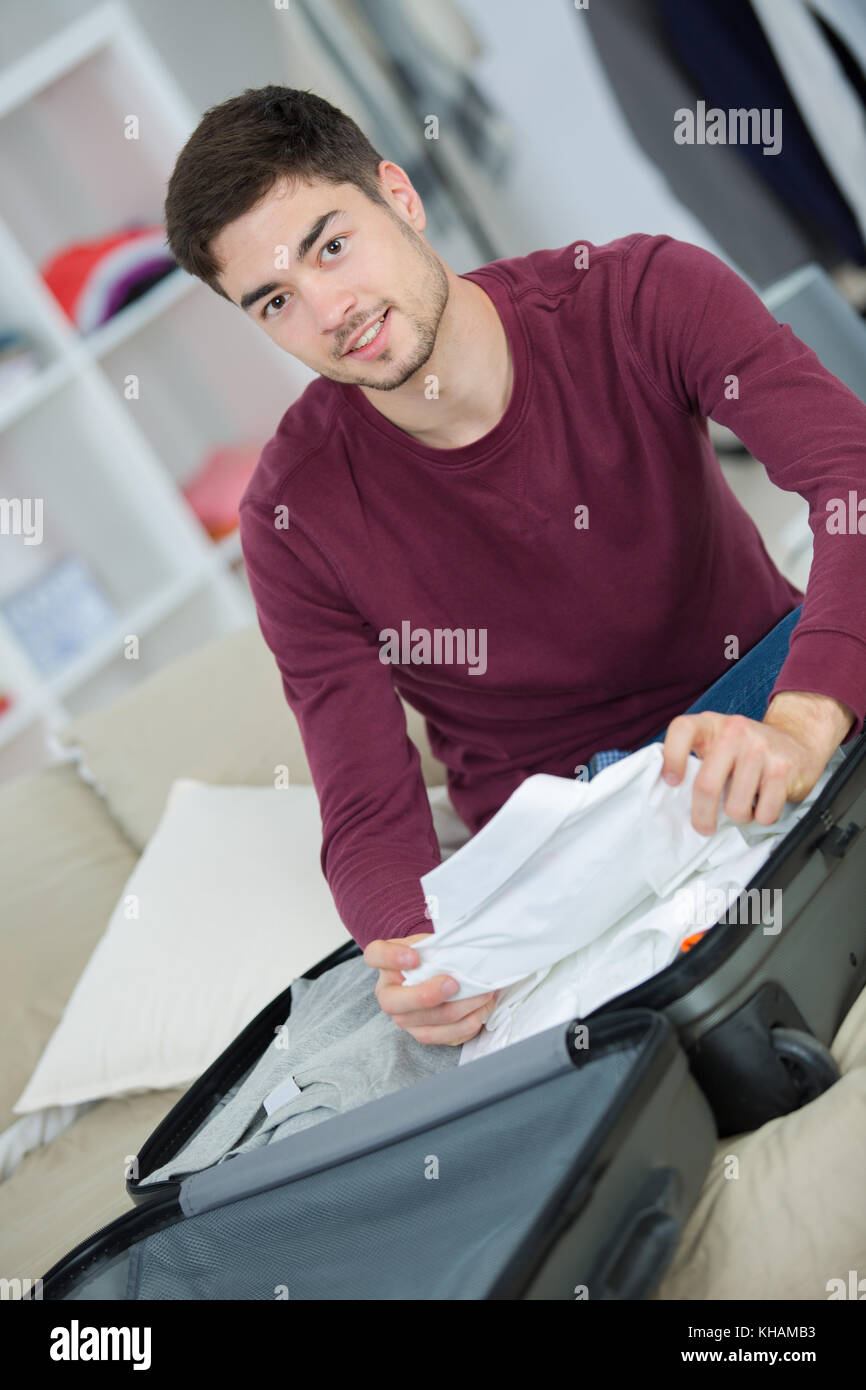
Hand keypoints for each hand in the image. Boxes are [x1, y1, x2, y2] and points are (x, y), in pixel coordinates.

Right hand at [363, 931, 498, 1045]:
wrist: (438, 975)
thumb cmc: (433, 956)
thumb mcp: (431, 944)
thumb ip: (437, 946)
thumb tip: (462, 955)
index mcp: (386, 964)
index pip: (376, 955)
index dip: (391, 958)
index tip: (414, 957)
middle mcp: (388, 994)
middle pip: (392, 1002)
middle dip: (426, 995)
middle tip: (454, 984)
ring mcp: (403, 1018)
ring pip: (424, 1022)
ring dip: (458, 1009)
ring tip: (483, 994)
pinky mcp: (422, 1033)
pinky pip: (443, 1036)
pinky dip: (467, 1023)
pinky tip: (481, 1009)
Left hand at [660, 709, 833, 835]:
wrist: (797, 739)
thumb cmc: (746, 749)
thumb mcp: (717, 744)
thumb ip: (695, 761)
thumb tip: (672, 798)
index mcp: (711, 724)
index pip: (682, 729)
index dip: (672, 757)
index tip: (672, 782)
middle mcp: (735, 731)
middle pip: (707, 785)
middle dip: (702, 816)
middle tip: (704, 827)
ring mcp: (761, 748)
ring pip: (736, 807)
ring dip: (738, 816)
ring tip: (743, 805)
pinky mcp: (783, 768)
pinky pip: (764, 813)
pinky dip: (762, 816)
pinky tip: (763, 803)